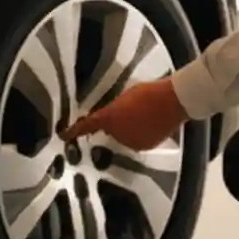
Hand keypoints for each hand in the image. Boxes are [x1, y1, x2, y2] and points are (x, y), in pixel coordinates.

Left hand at [57, 77, 188, 150]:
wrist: (174, 101)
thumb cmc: (150, 92)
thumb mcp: (126, 96)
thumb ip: (114, 108)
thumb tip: (112, 116)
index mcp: (110, 117)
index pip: (87, 126)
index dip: (74, 131)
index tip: (64, 135)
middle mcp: (118, 133)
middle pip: (110, 130)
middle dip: (116, 123)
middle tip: (130, 110)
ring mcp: (131, 142)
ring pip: (123, 136)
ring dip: (128, 129)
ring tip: (144, 114)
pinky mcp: (145, 146)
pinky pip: (136, 141)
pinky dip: (140, 134)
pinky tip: (151, 122)